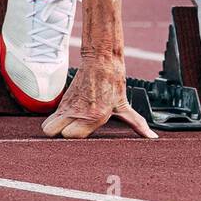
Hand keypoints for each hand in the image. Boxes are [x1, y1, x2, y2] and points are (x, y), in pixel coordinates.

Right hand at [41, 59, 157, 139]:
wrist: (101, 61)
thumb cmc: (113, 84)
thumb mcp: (124, 106)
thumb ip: (137, 125)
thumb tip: (153, 137)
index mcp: (95, 115)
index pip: (70, 136)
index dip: (75, 139)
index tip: (83, 136)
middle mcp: (78, 112)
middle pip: (53, 133)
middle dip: (61, 137)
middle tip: (73, 134)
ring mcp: (68, 106)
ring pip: (47, 128)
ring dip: (55, 131)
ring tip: (67, 129)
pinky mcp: (62, 102)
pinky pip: (50, 118)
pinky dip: (56, 122)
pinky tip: (68, 120)